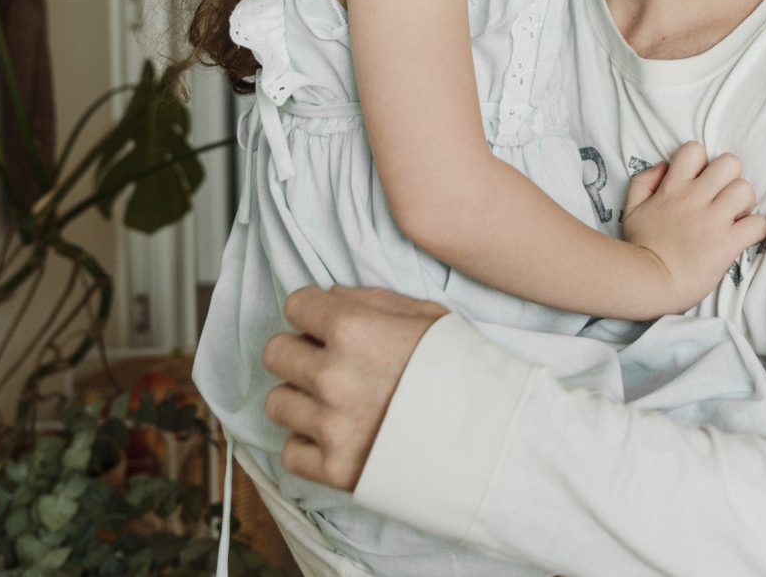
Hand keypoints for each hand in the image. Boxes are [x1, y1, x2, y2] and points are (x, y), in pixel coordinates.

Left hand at [262, 285, 447, 490]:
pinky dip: (308, 445)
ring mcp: (331, 425)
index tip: (325, 324)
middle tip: (327, 363)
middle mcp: (334, 375)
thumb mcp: (428, 317)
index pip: (296, 305)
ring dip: (301, 399)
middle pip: (275, 353)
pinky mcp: (333, 469)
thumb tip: (330, 296)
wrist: (490, 438)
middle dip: (299, 353)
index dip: (312, 312)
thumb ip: (374, 301)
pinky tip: (336, 437)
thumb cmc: (462, 370)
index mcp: (355, 330)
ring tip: (333, 404)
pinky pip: (290, 452)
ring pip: (277, 402)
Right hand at [620, 141, 765, 312]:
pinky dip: (756, 230)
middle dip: (731, 178)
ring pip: (746, 190)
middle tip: (725, 199)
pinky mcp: (728, 243)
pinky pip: (757, 224)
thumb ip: (644, 182)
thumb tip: (665, 166)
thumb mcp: (631, 209)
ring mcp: (713, 220)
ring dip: (745, 203)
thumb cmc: (640, 248)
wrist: (649, 283)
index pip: (695, 150)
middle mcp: (695, 198)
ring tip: (736, 217)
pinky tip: (745, 237)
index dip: (703, 162)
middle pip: (730, 163)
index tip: (702, 182)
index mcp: (673, 187)